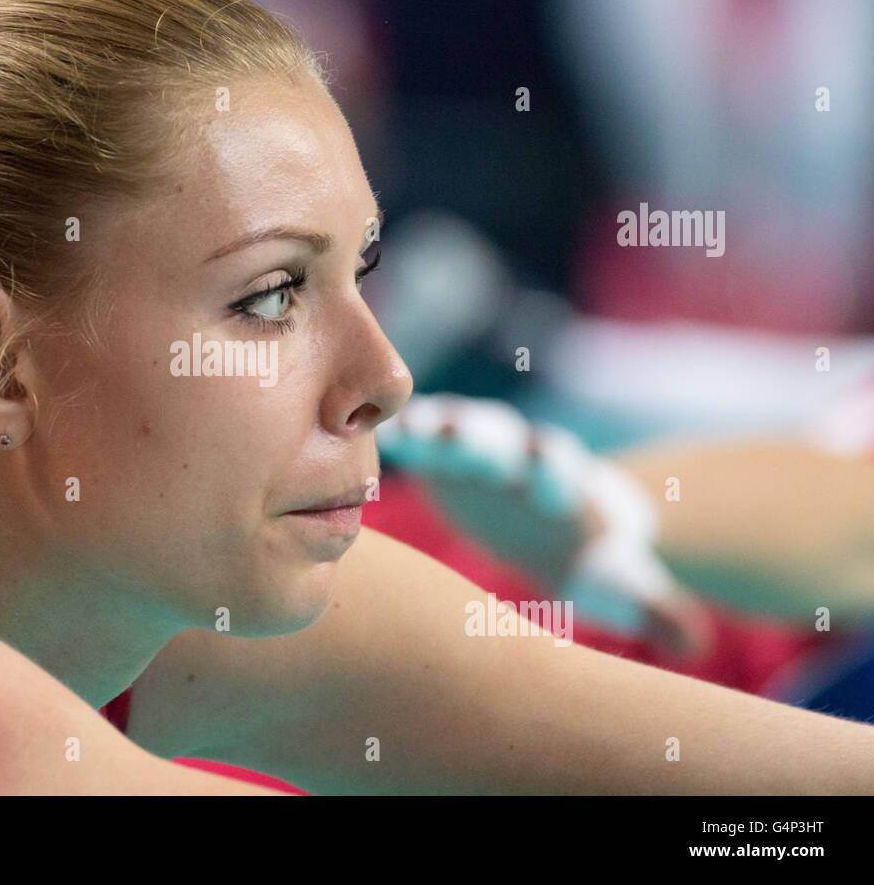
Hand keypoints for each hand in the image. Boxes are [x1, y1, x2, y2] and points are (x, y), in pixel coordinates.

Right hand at [377, 394, 707, 652]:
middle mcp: (522, 456)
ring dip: (430, 428)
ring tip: (400, 433)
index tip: (544, 463)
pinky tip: (375, 442)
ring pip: (454, 429)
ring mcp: (482, 452)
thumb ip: (649, 604)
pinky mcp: (446, 458)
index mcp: (567, 483)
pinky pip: (422, 441)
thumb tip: (693, 641)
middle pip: (501, 436)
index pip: (561, 465)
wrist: (563, 522)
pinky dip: (402, 438)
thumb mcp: (619, 580)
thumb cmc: (594, 555)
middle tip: (453, 432)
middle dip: (479, 434)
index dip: (553, 465)